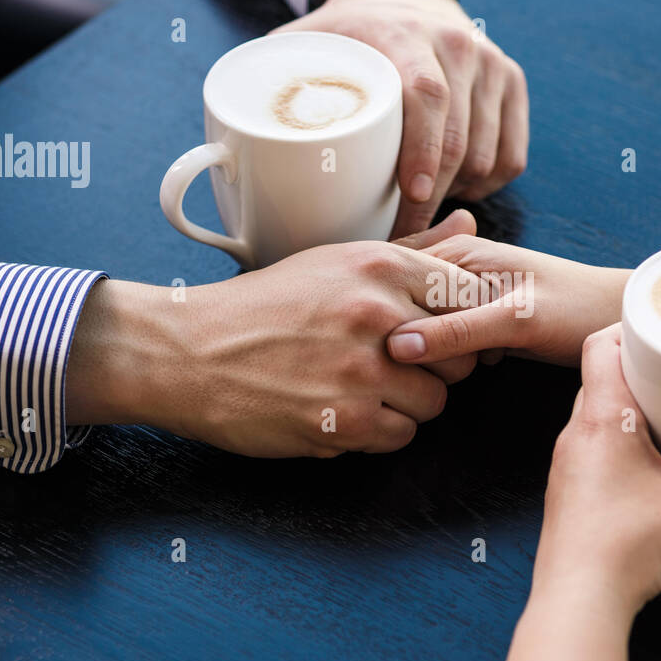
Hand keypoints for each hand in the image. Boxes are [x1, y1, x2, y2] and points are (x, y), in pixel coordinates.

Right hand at [66, 213, 483, 457]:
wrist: (189, 352)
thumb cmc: (265, 306)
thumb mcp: (336, 261)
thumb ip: (413, 250)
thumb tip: (471, 224)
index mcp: (378, 265)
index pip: (468, 297)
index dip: (461, 322)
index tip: (439, 334)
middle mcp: (375, 312)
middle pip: (460, 355)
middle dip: (435, 367)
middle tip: (394, 365)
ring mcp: (361, 369)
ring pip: (435, 402)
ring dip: (407, 404)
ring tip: (363, 389)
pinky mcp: (344, 420)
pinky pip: (400, 435)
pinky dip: (378, 432)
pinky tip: (344, 412)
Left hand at [271, 0, 528, 236]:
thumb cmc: (345, 38)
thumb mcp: (301, 44)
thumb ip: (269, 86)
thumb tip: (223, 152)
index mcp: (405, 35)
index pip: (427, 98)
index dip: (423, 153)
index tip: (410, 198)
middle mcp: (460, 46)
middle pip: (462, 140)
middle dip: (435, 197)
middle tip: (403, 232)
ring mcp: (493, 66)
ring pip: (489, 156)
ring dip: (458, 194)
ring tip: (419, 207)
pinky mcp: (514, 84)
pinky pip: (511, 157)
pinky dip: (487, 184)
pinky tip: (456, 188)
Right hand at [384, 235, 630, 366]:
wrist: (615, 319)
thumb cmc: (578, 310)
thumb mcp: (517, 320)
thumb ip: (460, 331)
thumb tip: (399, 347)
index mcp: (455, 253)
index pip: (391, 280)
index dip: (383, 316)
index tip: (388, 348)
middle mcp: (453, 270)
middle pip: (399, 307)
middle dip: (406, 338)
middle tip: (428, 361)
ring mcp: (461, 298)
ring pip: (418, 329)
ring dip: (425, 352)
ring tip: (444, 366)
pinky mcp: (473, 323)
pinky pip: (439, 342)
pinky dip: (442, 358)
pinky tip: (452, 372)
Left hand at [489, 324, 660, 660]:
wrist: (577, 605)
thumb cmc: (622, 552)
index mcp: (601, 419)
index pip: (602, 344)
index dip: (632, 327)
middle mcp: (576, 435)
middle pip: (604, 376)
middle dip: (646, 368)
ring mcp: (569, 466)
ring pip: (598, 413)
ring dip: (634, 407)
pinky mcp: (572, 495)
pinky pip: (595, 449)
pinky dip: (623, 442)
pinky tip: (655, 463)